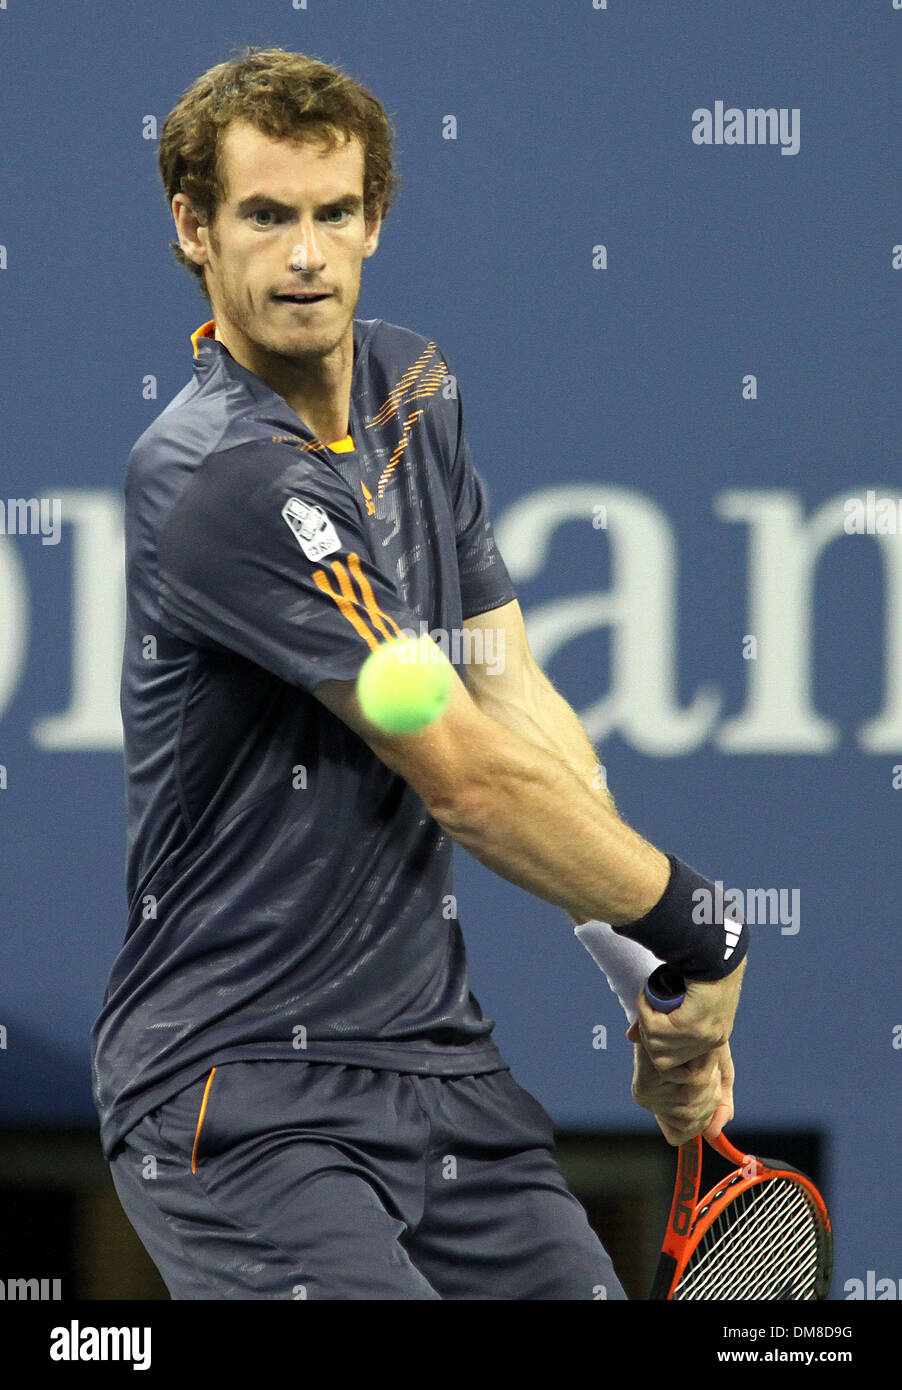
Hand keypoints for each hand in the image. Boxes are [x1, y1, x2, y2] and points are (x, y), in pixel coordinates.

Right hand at [626, 957, 745, 1071]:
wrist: (715, 950)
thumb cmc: (699, 970)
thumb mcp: (678, 1002)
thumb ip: (658, 1023)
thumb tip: (631, 1038)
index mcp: (712, 1040)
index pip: (673, 1066)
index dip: (655, 1046)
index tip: (646, 1027)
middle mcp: (710, 1043)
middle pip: (662, 1061)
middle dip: (647, 1035)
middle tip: (647, 1010)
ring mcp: (702, 1037)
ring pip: (654, 1044)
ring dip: (645, 1020)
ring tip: (649, 997)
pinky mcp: (691, 1026)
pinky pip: (653, 1027)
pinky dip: (644, 1009)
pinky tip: (648, 993)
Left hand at [631, 1036, 735, 1145]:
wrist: (678, 1009)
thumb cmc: (696, 1043)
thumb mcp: (714, 1075)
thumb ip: (719, 1105)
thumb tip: (713, 1134)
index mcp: (663, 1106)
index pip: (681, 1134)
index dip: (704, 1113)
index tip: (706, 1085)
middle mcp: (650, 1103)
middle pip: (693, 1118)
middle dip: (710, 1092)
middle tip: (705, 1065)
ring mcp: (646, 1096)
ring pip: (694, 1103)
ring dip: (708, 1079)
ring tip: (702, 1058)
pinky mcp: (644, 1084)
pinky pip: (690, 1086)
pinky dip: (703, 1069)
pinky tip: (698, 1054)